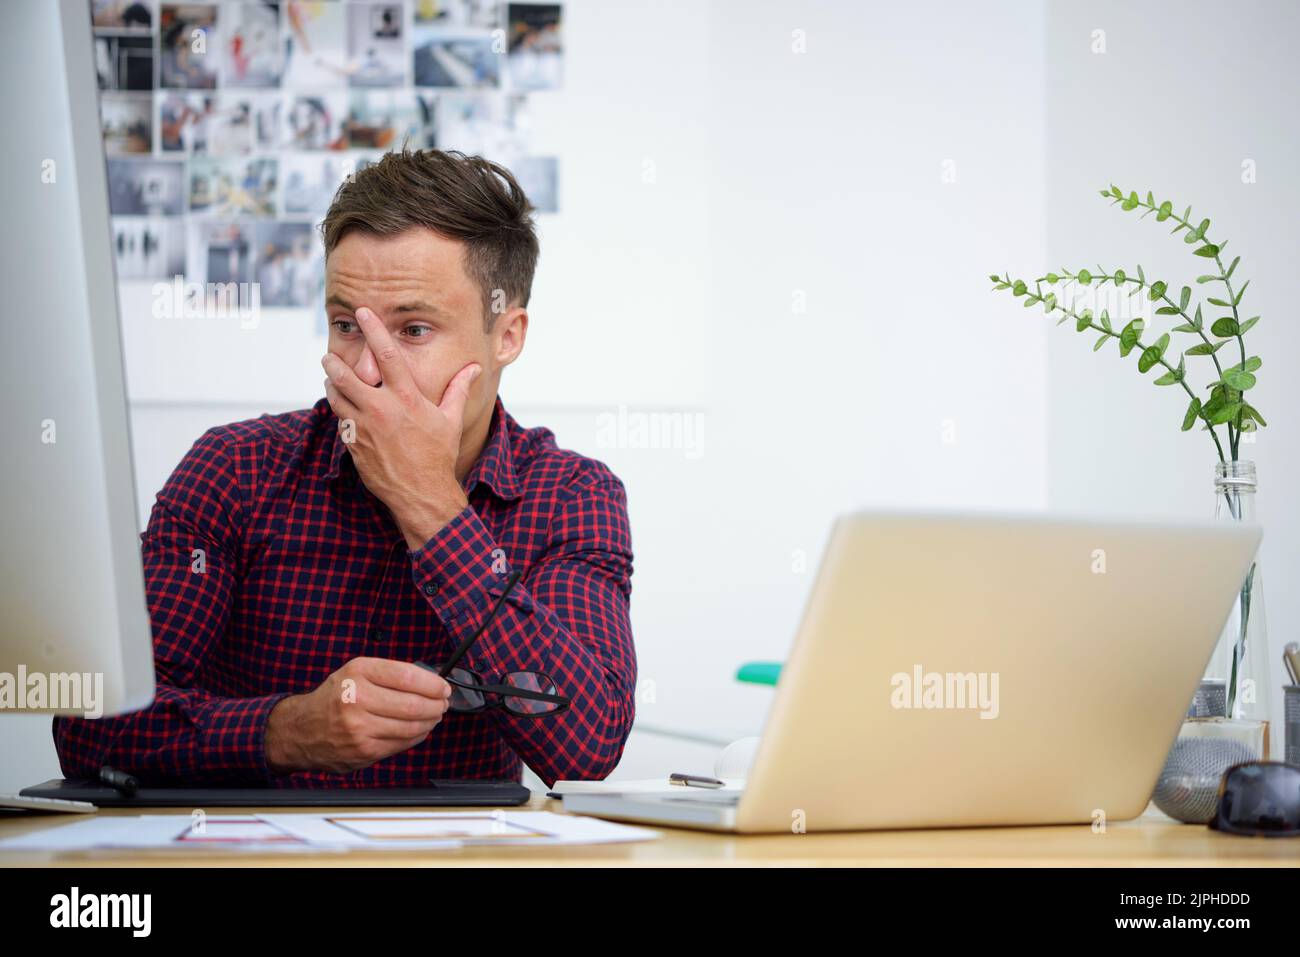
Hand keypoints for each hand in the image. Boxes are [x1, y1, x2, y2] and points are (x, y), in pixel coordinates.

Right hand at [265, 657, 453, 774]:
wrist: (301, 730)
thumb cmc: (335, 697)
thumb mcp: (357, 671)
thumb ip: (391, 674)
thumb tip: (432, 683)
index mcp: (358, 673)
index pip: (408, 676)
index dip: (433, 683)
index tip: (443, 687)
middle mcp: (356, 699)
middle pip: (413, 704)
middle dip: (436, 705)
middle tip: (443, 703)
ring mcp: (359, 728)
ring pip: (411, 727)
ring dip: (430, 722)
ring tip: (433, 716)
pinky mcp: (363, 751)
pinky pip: (402, 744)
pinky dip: (417, 736)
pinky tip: (418, 730)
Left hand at [322, 306, 480, 548]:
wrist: (421, 493)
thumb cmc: (438, 456)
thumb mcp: (450, 420)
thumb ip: (458, 390)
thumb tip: (475, 369)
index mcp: (407, 399)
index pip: (388, 355)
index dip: (374, 330)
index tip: (362, 313)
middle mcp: (382, 409)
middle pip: (347, 375)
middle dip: (335, 362)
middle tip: (330, 356)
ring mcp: (364, 428)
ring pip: (336, 397)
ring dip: (332, 386)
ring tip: (331, 379)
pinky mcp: (354, 444)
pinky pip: (340, 422)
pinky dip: (339, 412)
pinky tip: (342, 409)